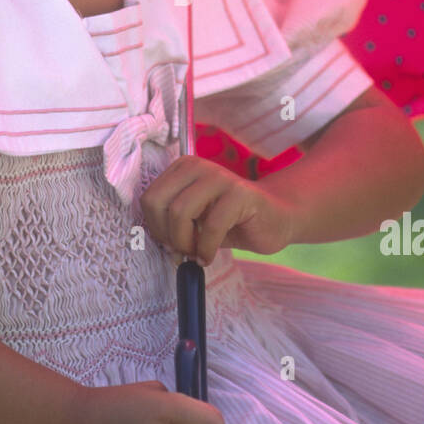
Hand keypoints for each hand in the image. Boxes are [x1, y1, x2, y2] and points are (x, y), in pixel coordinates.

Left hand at [139, 156, 295, 266]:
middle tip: (183, 251)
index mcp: (181, 168)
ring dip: (185, 243)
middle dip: (167, 235)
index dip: (155, 228)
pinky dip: (206, 249)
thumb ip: (171, 223)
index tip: (171, 243)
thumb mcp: (194, 221)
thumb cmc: (230, 222)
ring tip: (197, 254)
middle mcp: (197, 166)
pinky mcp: (240, 192)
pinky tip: (209, 257)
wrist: (275, 218)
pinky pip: (211, 225)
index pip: (148, 199)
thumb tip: (152, 241)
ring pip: (180, 211)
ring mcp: (219, 176)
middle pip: (158, 203)